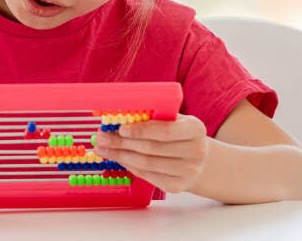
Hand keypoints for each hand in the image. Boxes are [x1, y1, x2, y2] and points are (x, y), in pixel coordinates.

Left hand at [92, 114, 207, 193]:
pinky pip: (147, 176)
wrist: (199, 160)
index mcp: (195, 129)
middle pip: (151, 149)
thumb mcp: (173, 119)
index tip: (121, 128)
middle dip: (122, 143)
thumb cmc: (179, 134)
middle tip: (102, 138)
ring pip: (146, 164)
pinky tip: (119, 158)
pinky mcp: (177, 186)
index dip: (141, 130)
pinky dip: (129, 166)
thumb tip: (118, 115)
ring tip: (104, 148)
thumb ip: (153, 116)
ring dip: (120, 155)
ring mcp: (188, 172)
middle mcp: (196, 152)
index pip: (165, 131)